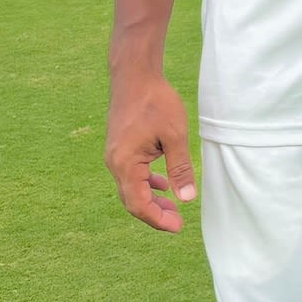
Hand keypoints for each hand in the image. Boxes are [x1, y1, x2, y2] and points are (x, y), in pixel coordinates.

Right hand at [104, 71, 196, 231]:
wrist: (134, 75)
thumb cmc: (155, 102)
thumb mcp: (174, 135)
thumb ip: (180, 168)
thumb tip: (187, 198)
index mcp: (125, 164)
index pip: (138, 204)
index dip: (157, 219)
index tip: (177, 226)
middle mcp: (115, 164)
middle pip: (132, 200)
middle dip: (155, 213)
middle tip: (177, 221)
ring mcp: (114, 155)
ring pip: (132, 188)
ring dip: (151, 199)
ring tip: (172, 206)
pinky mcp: (119, 148)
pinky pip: (131, 174)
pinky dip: (146, 183)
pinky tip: (162, 184)